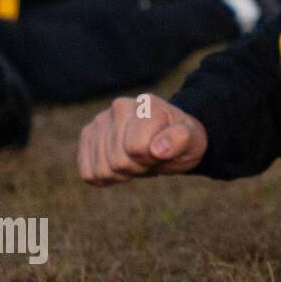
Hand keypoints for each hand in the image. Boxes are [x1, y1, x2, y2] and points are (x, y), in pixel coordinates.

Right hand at [78, 95, 207, 185]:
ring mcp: (100, 121)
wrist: (170, 137)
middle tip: (152, 157)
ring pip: (102, 170)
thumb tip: (158, 149)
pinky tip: (122, 165)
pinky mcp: (88, 136)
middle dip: (138, 168)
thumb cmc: (183, 140)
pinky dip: (107, 177)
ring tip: (139, 158)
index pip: (136, 148)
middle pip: (118, 161)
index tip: (163, 151)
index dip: (152, 159)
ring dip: (124, 174)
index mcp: (147, 105)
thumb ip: (180, 140)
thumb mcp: (193, 142)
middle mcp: (119, 107)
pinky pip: (88, 173)